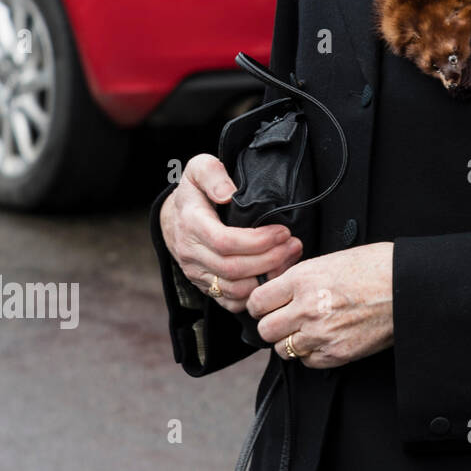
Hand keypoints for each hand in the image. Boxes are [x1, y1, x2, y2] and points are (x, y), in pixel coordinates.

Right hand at [160, 154, 302, 313]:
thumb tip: (227, 194)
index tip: (282, 230)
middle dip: (270, 259)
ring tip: (289, 257)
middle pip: (233, 268)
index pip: (225, 241)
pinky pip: (231, 302)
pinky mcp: (206, 287)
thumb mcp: (199, 169)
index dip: (258, 240)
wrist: (176, 217)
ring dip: (267, 277)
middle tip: (294, 244)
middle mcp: (191, 253)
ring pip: (235, 289)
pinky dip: (256, 294)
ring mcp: (197, 273)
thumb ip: (212, 174)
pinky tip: (274, 275)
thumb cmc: (195, 191)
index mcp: (191, 224)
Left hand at [249, 242, 395, 368]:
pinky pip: (308, 362)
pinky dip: (311, 354)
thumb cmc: (377, 267)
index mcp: (304, 279)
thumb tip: (281, 291)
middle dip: (273, 325)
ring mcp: (322, 333)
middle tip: (285, 320)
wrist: (409, 285)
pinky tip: (325, 339)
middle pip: (265, 330)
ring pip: (282, 349)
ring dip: (291, 341)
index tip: (267, 306)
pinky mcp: (338, 353)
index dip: (260, 305)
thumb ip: (302, 278)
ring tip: (307, 330)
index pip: (257, 302)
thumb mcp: (332, 260)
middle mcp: (307, 307)